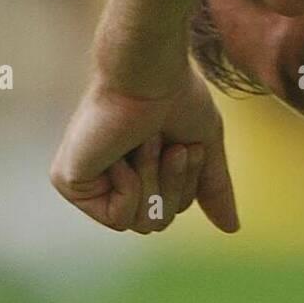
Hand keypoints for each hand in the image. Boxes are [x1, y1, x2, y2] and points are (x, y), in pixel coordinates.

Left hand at [50, 68, 238, 234]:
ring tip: (147, 142)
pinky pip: (117, 217)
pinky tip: (123, 155)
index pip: (169, 210)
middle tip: (170, 145)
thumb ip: (212, 186)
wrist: (150, 73)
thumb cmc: (177, 97)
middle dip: (173, 184)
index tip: (184, 144)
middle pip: (156, 222)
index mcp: (138, 169)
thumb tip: (232, 229)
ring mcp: (88, 181)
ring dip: (154, 180)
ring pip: (139, 223)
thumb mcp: (204, 145)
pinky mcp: (70, 182)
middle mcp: (109, 178)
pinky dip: (131, 186)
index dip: (186, 184)